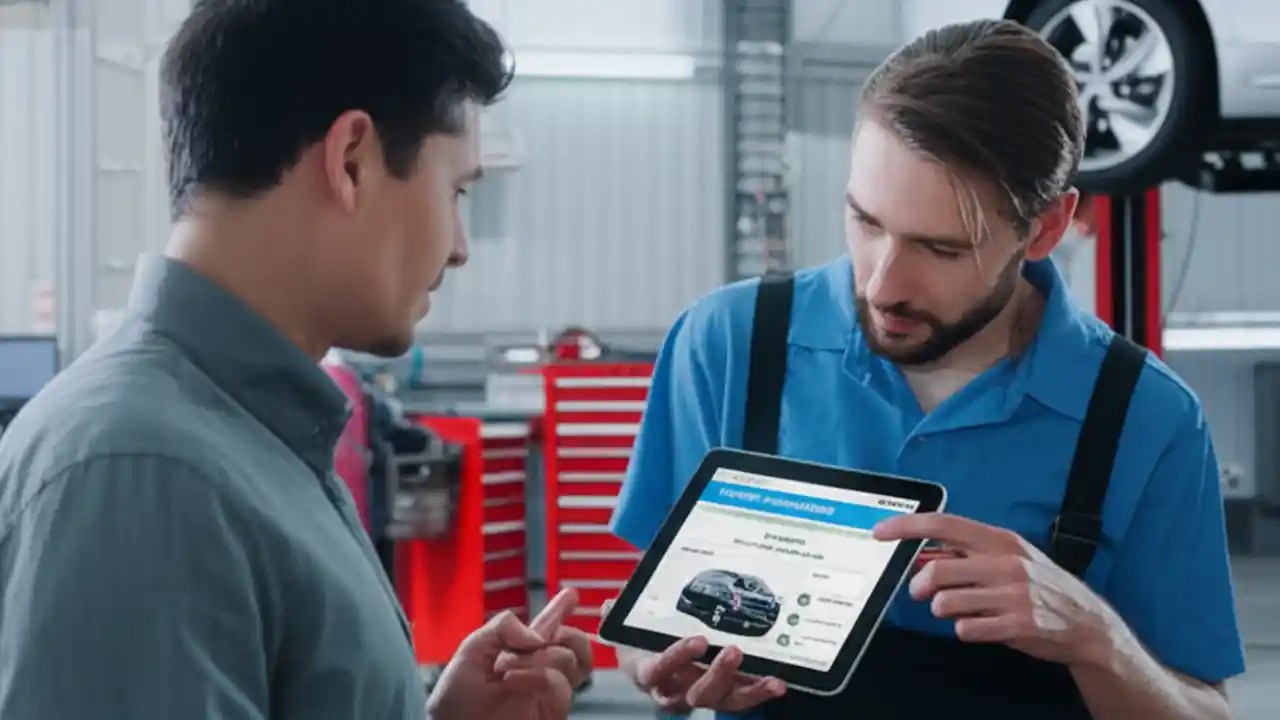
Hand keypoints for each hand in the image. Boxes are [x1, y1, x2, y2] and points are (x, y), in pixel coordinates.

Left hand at [427, 589, 592, 719]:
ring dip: (539, 657)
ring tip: (507, 668)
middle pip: (577, 644)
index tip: (571, 594)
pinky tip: (512, 679)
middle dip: (563, 632)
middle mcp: (541, 669)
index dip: (562, 610)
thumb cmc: (457, 697)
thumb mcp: (472, 649)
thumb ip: (503, 628)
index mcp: (521, 651)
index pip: (550, 627)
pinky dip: (538, 675)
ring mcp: (548, 692)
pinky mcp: (551, 712)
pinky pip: (560, 686)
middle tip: (536, 640)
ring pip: (572, 660)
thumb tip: (538, 636)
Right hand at [606, 599, 785, 713]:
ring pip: (723, 702)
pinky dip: (759, 692)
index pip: (660, 670)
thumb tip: (610, 605)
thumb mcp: (627, 624)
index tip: (697, 640)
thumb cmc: (639, 638)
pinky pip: (739, 699)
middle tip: (734, 652)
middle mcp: (675, 690)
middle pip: (697, 693)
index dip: (677, 658)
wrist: (645, 658)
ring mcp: (700, 694)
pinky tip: (778, 683)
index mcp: (649, 673)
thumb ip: (620, 613)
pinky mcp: (721, 695)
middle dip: (717, 675)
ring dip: (748, 691)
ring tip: (772, 680)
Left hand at [874, 513, 1119, 667]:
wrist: (1087, 623)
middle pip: (937, 569)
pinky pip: (967, 629)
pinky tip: (980, 627)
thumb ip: (967, 554)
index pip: (945, 524)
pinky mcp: (1018, 624)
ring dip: (942, 610)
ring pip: (946, 602)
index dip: (907, 526)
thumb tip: (921, 555)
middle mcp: (1006, 563)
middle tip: (921, 593)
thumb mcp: (1008, 558)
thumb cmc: (1040, 586)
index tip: (880, 532)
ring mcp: (1013, 594)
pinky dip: (964, 630)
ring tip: (959, 611)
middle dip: (919, 586)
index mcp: (1000, 540)